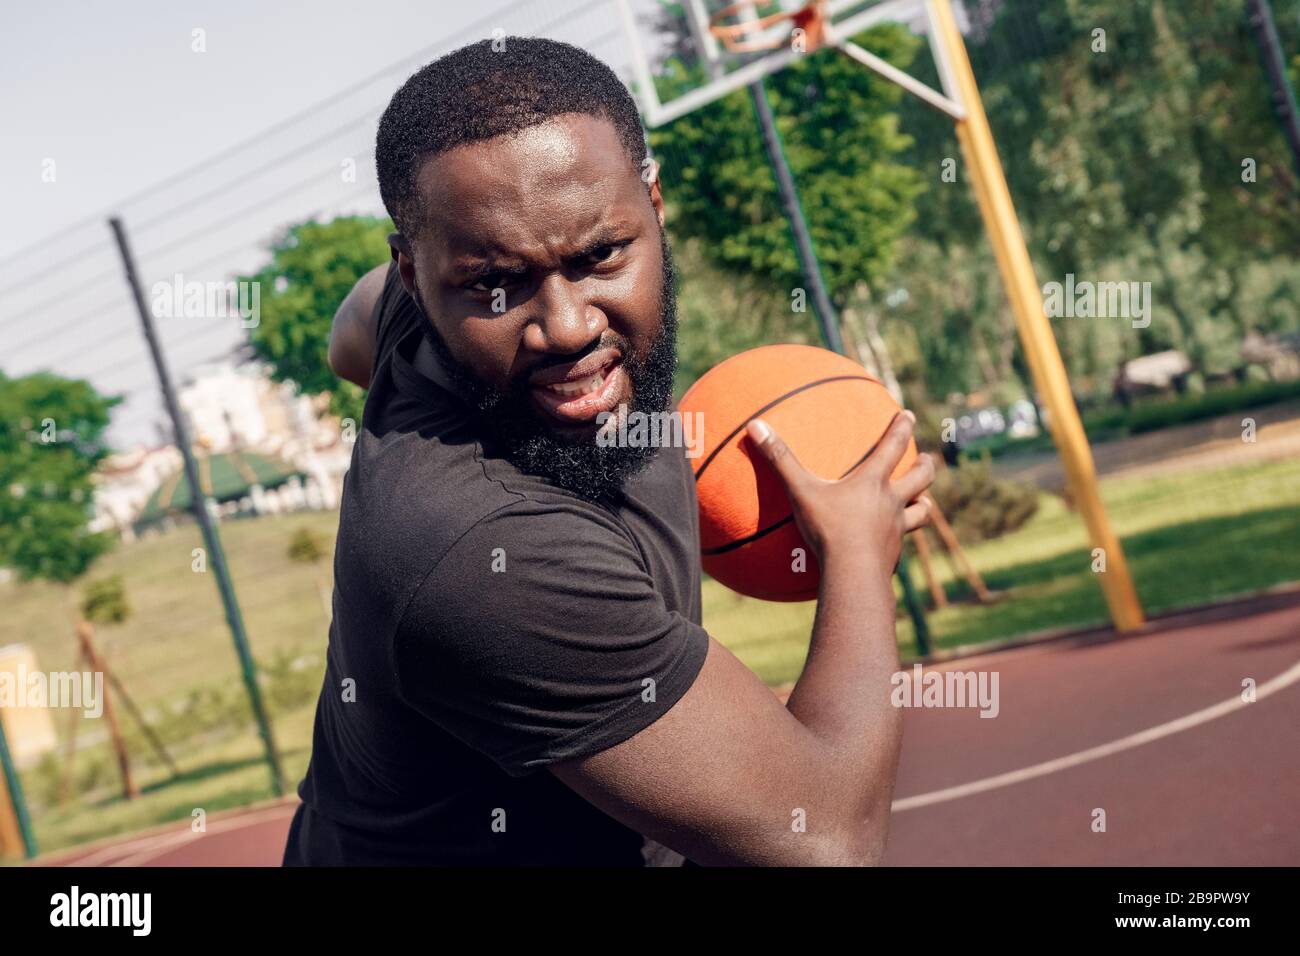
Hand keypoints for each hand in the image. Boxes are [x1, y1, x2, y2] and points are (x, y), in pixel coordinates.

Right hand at [745, 411, 934, 572]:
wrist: (854, 574)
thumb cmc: (829, 529)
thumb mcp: (801, 492)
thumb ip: (780, 459)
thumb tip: (755, 425)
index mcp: (873, 482)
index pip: (894, 446)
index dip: (902, 427)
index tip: (909, 415)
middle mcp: (891, 502)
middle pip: (921, 478)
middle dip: (926, 465)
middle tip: (927, 458)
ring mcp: (896, 529)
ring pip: (922, 512)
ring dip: (924, 504)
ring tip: (922, 501)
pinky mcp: (894, 554)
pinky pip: (902, 544)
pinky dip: (901, 541)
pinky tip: (892, 546)